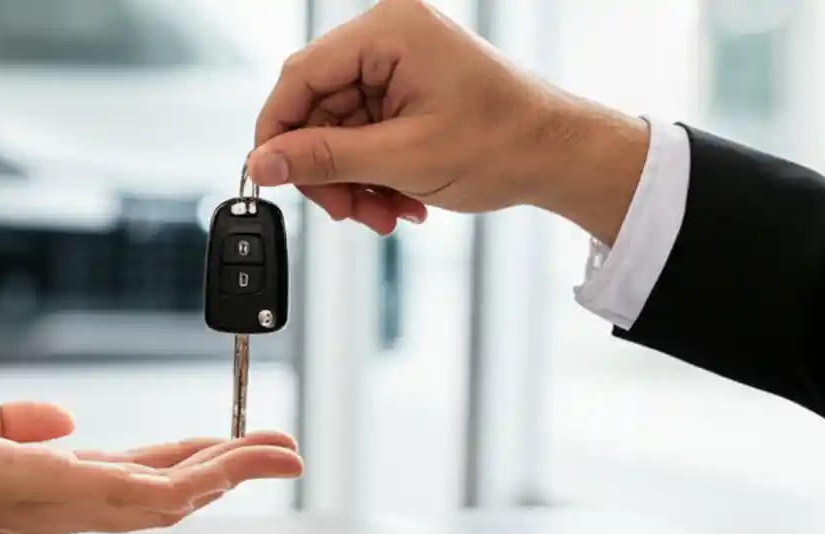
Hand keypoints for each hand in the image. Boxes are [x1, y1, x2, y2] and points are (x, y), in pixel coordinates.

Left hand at [0, 374, 302, 533]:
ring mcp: (59, 507)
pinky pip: (143, 493)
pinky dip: (197, 479)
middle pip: (167, 493)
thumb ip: (20, 420)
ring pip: (169, 499)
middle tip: (284, 452)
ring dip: (230, 475)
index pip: (137, 476)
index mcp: (46, 484)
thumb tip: (58, 415)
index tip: (235, 445)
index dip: (193, 461)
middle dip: (230, 472)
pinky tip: (231, 461)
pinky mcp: (52, 494)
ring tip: (280, 452)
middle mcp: (59, 506)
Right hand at [247, 0, 648, 242]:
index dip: (277, 132)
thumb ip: (322, 159)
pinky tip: (396, 199)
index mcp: (389, 30)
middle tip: (344, 209)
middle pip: (317, 106)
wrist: (559, 157)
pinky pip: (364, 133)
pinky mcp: (408, 88)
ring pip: (338, 128)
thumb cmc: (505, 143)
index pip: (300, 76)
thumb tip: (264, 163)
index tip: (269, 175)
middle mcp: (390, 36)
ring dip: (352, 179)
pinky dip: (372, 172)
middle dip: (327, 168)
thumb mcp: (401, 159)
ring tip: (380, 212)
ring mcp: (400, 62)